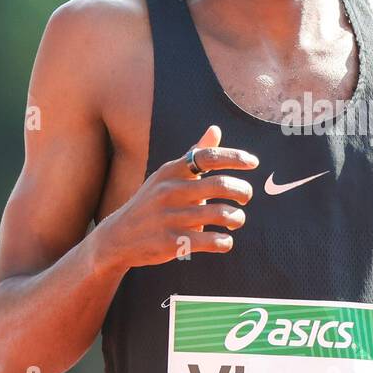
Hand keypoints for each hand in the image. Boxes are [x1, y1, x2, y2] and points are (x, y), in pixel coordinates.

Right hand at [98, 124, 256, 267]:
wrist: (118, 237)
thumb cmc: (152, 202)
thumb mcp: (168, 175)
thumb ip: (194, 155)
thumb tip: (216, 129)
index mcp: (171, 171)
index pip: (209, 156)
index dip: (235, 158)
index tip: (254, 163)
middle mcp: (170, 191)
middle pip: (220, 185)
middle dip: (242, 191)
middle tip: (246, 196)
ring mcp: (170, 217)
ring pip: (221, 214)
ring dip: (237, 217)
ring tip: (236, 219)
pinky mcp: (172, 243)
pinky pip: (212, 241)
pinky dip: (225, 242)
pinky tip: (224, 240)